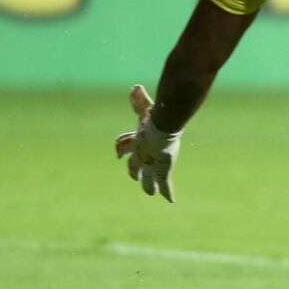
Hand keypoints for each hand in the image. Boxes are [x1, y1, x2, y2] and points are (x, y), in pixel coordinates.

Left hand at [115, 85, 180, 201]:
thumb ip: (139, 100)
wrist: (161, 129)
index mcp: (135, 140)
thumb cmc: (154, 118)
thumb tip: (135, 88)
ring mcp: (151, 165)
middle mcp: (140, 155)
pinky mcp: (162, 171)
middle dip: (133, 172)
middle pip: (133, 166)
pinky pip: (165, 185)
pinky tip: (170, 201)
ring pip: (148, 179)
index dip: (121, 149)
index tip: (118, 155)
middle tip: (134, 177)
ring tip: (149, 192)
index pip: (123, 146)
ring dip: (149, 186)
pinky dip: (168, 192)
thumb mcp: (146, 108)